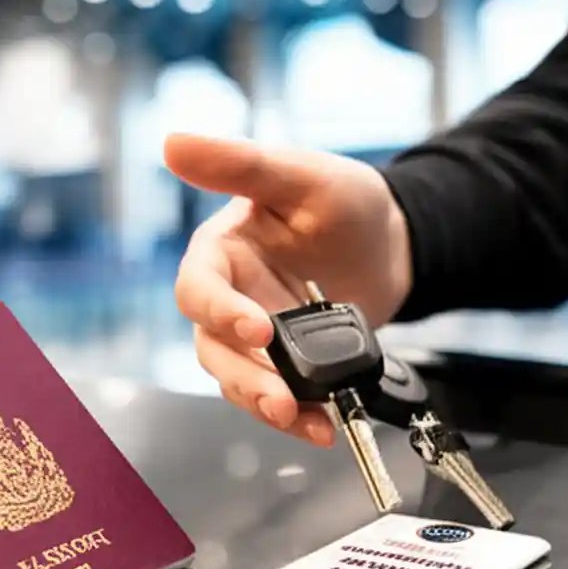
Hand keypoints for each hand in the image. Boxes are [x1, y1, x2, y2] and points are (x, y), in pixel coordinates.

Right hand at [165, 134, 413, 446]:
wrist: (393, 244)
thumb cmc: (344, 201)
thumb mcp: (298, 175)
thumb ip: (240, 164)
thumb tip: (174, 142)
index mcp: (222, 252)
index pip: (199, 289)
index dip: (220, 312)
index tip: (257, 328)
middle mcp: (230, 298)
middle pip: (212, 347)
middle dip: (244, 376)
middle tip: (280, 394)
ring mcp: (254, 337)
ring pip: (239, 380)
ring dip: (265, 404)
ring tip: (304, 419)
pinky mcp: (283, 365)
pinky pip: (277, 397)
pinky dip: (296, 417)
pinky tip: (321, 426)